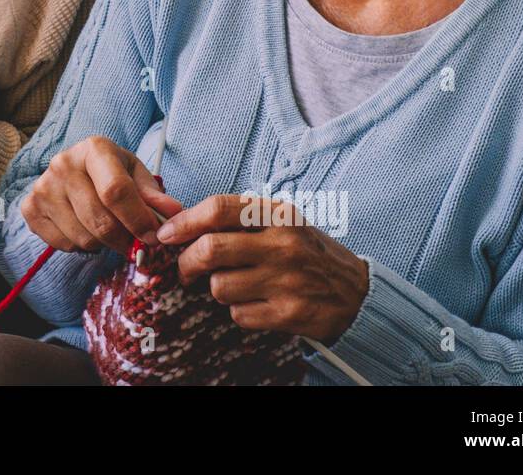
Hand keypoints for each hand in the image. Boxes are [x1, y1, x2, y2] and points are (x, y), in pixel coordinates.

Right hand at [20, 136, 183, 255]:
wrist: (73, 169)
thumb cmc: (111, 171)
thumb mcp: (136, 174)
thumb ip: (154, 195)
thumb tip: (173, 213)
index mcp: (94, 149)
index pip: (115, 191)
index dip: (138, 220)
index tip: (153, 238)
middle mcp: (63, 164)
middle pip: (99, 220)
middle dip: (124, 240)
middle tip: (135, 244)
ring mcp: (43, 186)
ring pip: (83, 237)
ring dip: (103, 243)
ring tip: (107, 229)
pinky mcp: (30, 208)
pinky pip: (63, 245)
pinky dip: (80, 246)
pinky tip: (84, 228)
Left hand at [156, 194, 369, 343]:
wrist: (356, 293)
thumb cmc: (307, 253)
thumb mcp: (283, 222)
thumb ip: (240, 219)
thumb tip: (182, 224)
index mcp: (279, 214)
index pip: (218, 209)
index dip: (183, 221)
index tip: (166, 234)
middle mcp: (283, 244)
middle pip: (210, 249)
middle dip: (186, 262)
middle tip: (186, 269)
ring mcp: (287, 280)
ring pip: (219, 286)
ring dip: (217, 289)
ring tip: (235, 285)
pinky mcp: (288, 314)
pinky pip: (238, 314)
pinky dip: (238, 312)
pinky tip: (256, 303)